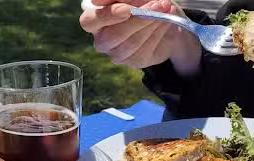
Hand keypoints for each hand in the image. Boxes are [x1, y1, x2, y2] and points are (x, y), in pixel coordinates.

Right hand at [79, 0, 201, 75]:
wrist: (164, 14)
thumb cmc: (141, 2)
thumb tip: (96, 1)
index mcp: (95, 21)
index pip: (89, 22)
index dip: (106, 16)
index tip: (126, 10)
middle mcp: (103, 40)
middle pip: (112, 37)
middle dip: (137, 20)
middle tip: (158, 4)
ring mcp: (118, 54)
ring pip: (131, 44)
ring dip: (152, 23)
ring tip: (164, 8)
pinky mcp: (135, 61)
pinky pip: (146, 49)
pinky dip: (158, 32)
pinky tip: (165, 20)